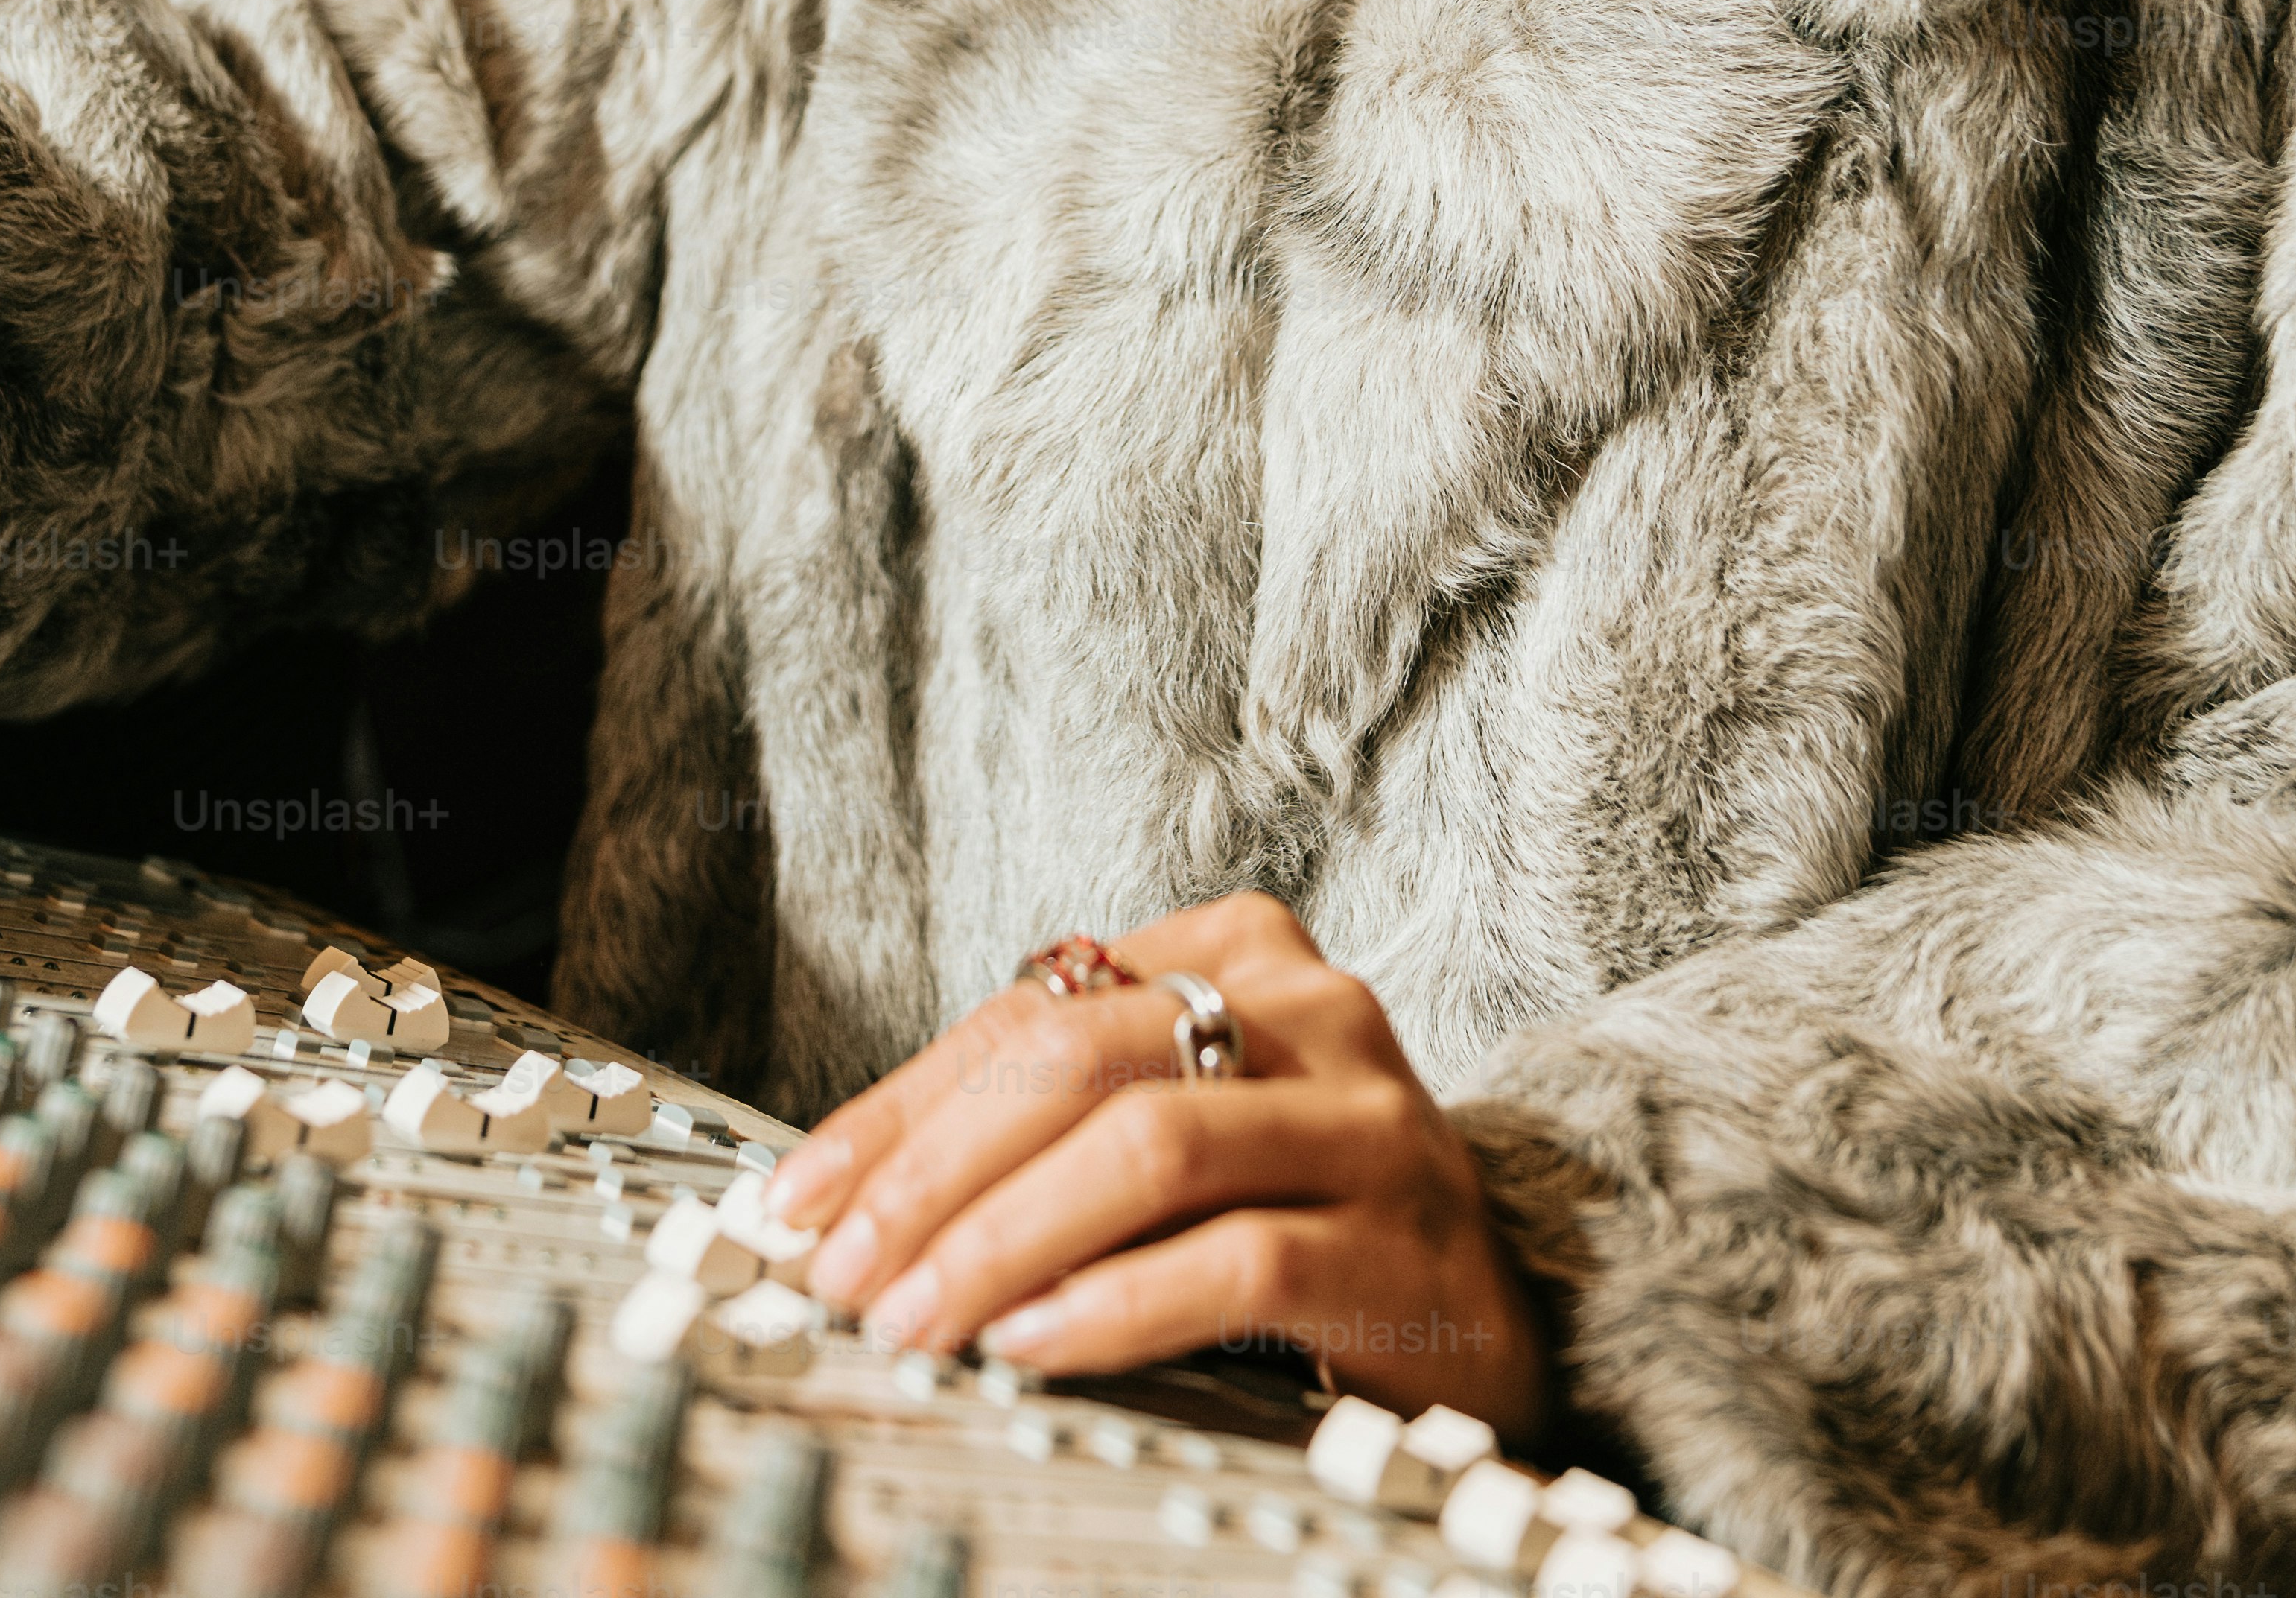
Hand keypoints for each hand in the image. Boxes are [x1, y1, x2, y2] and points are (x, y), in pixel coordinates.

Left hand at [764, 893, 1548, 1439]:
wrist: (1496, 1310)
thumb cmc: (1296, 1211)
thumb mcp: (1175, 1135)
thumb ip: (1049, 1132)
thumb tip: (848, 1200)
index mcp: (1237, 951)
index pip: (1029, 1013)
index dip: (897, 1112)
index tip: (799, 1202)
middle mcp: (1313, 1009)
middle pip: (1079, 1059)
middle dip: (934, 1173)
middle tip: (844, 1272)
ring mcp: (1370, 1121)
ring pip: (1150, 1146)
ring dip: (1006, 1239)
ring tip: (920, 1318)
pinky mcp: (1406, 1241)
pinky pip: (1237, 1259)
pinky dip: (1115, 1303)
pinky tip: (1034, 1344)